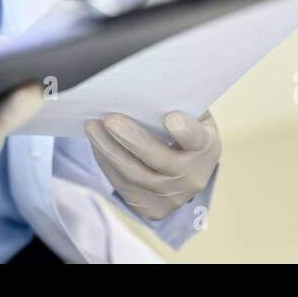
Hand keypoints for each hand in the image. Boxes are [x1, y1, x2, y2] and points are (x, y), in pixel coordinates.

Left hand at [86, 111, 220, 221]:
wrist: (189, 170)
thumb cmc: (186, 131)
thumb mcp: (192, 115)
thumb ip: (176, 103)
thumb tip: (141, 88)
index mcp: (205, 147)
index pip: (197, 140)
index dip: (185, 131)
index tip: (170, 117)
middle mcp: (192, 177)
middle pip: (157, 159)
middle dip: (131, 138)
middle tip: (110, 119)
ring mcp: (172, 197)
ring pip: (134, 175)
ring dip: (109, 149)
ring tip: (92, 127)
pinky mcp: (151, 208)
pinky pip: (123, 185)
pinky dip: (106, 163)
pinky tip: (96, 144)